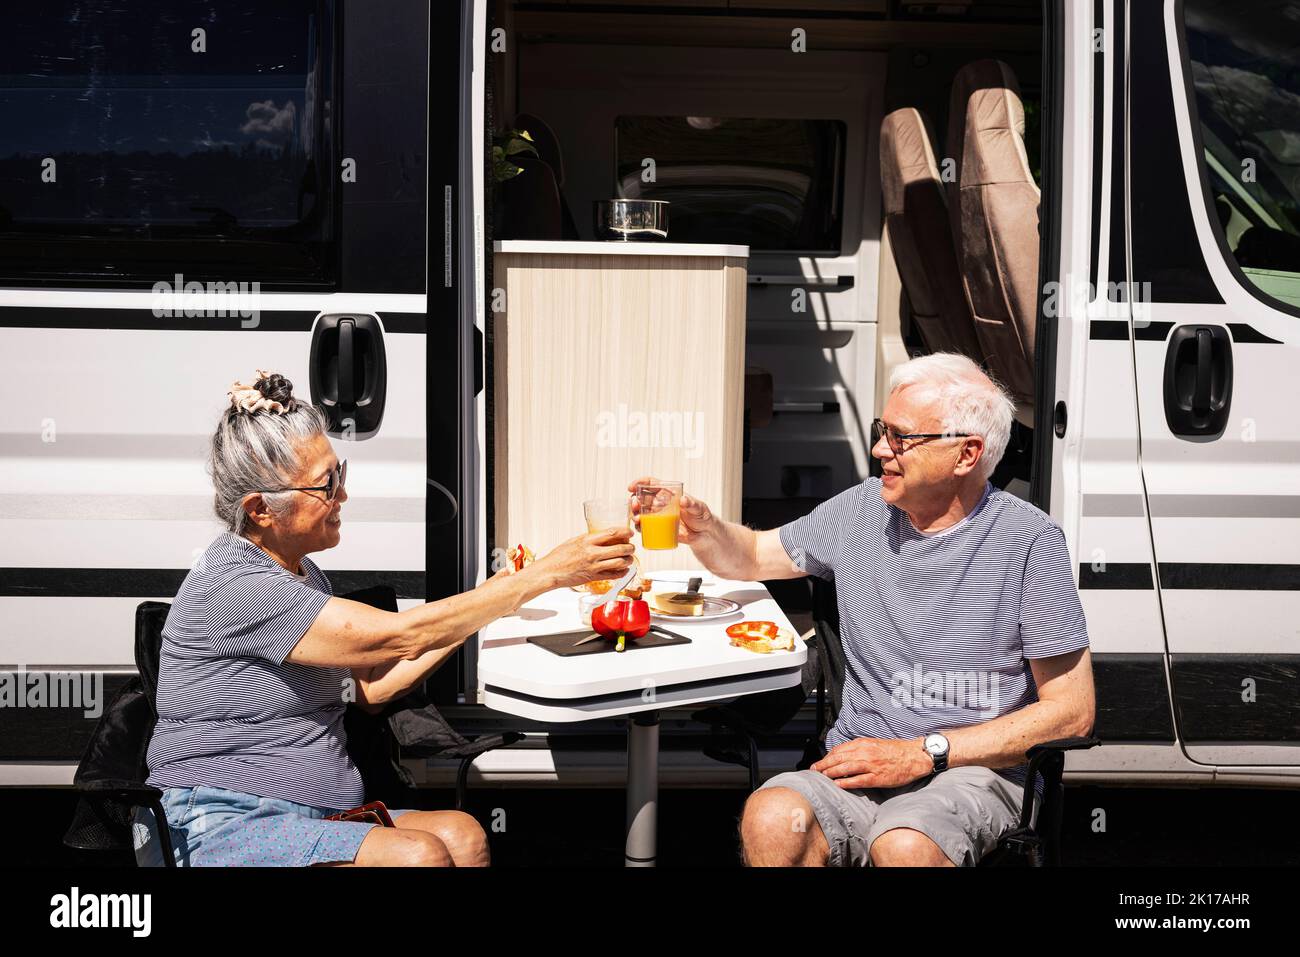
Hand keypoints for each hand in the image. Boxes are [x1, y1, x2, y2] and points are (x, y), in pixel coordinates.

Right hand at [531, 527, 634, 589]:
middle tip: (631, 547)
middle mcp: (592, 553)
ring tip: (629, 559)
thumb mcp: (574, 541)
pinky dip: (622, 572)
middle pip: (619, 549)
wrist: (551, 571)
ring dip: (628, 560)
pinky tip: (624, 570)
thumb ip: (589, 539)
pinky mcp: (593, 577)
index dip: (624, 532)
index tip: (630, 533)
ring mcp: (594, 566)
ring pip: (619, 563)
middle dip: (630, 548)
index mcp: (587, 541)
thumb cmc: (559, 556)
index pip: (611, 533)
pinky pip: (613, 575)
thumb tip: (602, 536)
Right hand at [626, 475, 715, 545]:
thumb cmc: (702, 516)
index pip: (651, 484)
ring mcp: (659, 516)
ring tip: (637, 519)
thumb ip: (692, 503)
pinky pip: (645, 526)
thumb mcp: (699, 508)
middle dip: (635, 501)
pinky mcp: (659, 528)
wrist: (704, 534)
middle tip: (635, 506)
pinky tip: (639, 528)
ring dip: (635, 514)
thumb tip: (684, 500)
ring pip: (641, 512)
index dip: (640, 483)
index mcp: (668, 493)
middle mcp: (661, 503)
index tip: (631, 487)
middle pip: (642, 498)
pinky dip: (639, 527)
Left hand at [810, 737, 931, 789]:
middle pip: (838, 758)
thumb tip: (844, 754)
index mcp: (863, 743)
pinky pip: (859, 780)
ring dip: (831, 773)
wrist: (914, 756)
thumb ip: (860, 748)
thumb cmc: (895, 750)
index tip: (820, 762)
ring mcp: (871, 765)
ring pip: (846, 768)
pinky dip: (847, 782)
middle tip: (814, 771)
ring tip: (822, 777)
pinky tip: (838, 784)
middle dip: (824, 765)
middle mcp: (865, 752)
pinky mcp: (878, 777)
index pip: (839, 750)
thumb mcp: (874, 744)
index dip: (827, 757)